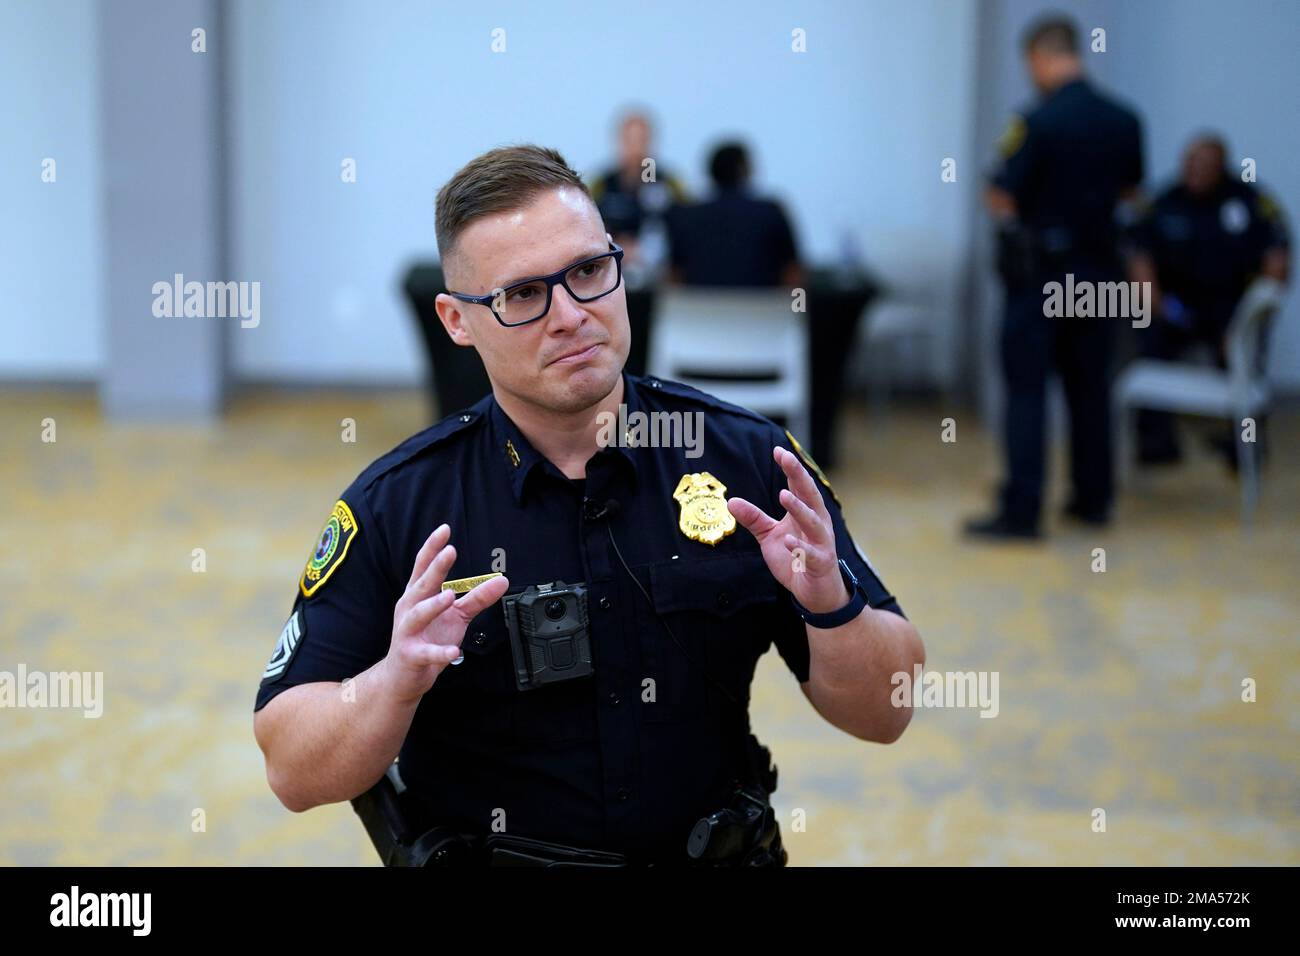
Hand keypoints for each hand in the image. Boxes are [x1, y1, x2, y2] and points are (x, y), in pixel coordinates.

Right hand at [382, 523, 509, 702]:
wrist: (401, 677)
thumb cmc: (427, 639)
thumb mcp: (456, 616)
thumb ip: (477, 597)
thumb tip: (502, 581)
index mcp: (417, 596)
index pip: (423, 566)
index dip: (433, 547)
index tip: (445, 529)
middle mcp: (409, 609)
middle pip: (422, 584)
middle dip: (435, 567)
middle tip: (450, 551)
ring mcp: (408, 632)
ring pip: (418, 615)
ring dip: (433, 605)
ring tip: (449, 596)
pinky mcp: (411, 655)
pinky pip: (427, 653)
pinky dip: (440, 652)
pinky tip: (454, 651)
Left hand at [727, 446, 849, 613]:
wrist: (816, 592)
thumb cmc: (796, 558)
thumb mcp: (770, 536)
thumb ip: (754, 518)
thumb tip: (731, 501)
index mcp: (807, 512)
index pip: (799, 485)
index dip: (790, 468)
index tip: (778, 450)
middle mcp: (817, 522)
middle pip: (809, 495)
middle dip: (798, 475)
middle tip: (786, 458)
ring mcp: (821, 542)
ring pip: (813, 521)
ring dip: (799, 508)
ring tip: (784, 495)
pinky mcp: (820, 563)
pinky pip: (810, 553)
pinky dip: (799, 546)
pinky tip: (787, 540)